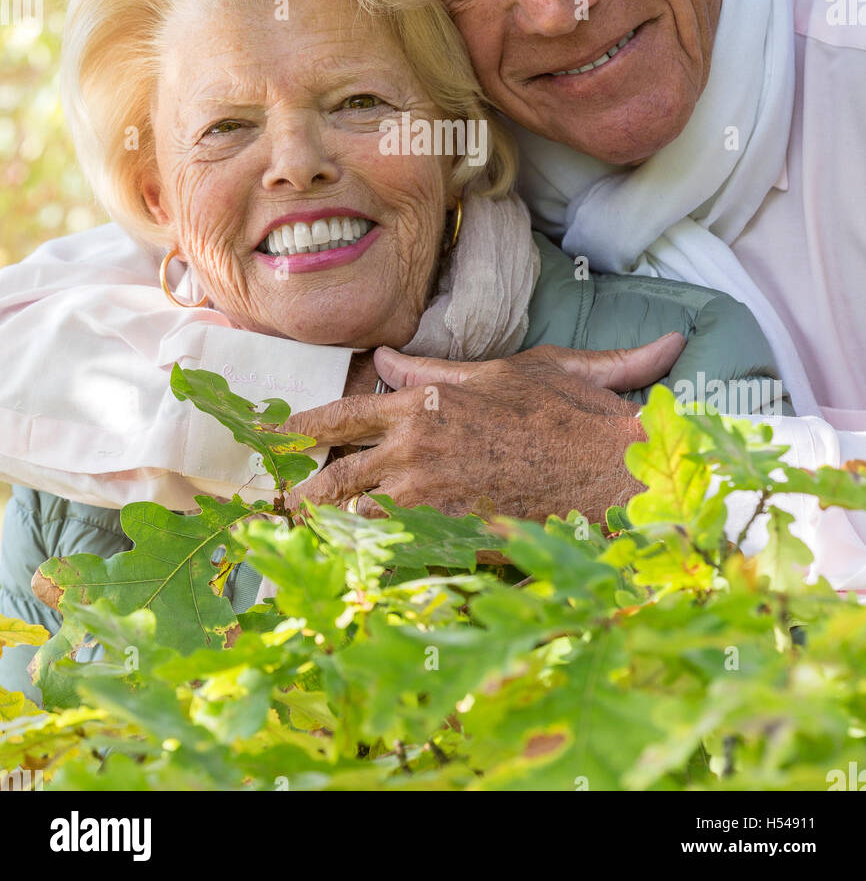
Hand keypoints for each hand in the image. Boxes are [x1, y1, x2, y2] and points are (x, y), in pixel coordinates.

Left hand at [283, 332, 683, 526]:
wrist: (610, 470)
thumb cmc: (567, 413)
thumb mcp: (507, 370)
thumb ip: (439, 371)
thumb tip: (392, 359)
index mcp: (424, 406)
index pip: (342, 413)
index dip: (300, 425)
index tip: (273, 434)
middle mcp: (414, 453)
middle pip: (334, 477)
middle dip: (304, 492)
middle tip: (284, 502)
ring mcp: (430, 501)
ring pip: (357, 520)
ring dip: (336, 527)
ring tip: (314, 535)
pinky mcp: (450, 541)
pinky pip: (394, 553)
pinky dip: (374, 557)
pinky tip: (363, 562)